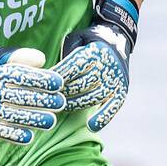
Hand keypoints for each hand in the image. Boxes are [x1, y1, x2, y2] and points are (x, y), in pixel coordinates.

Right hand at [0, 36, 64, 144]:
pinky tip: (29, 136)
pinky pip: (0, 131)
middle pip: (22, 97)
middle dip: (44, 101)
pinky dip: (14, 135)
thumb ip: (19, 56)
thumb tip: (43, 60)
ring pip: (14, 116)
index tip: (59, 83)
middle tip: (60, 103)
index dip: (43, 80)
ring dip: (34, 120)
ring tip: (50, 121)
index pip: (24, 77)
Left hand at [55, 0, 138, 131]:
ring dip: (75, 105)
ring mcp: (115, 80)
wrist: (116, 40)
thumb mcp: (76, 39)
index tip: (44, 84)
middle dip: (63, 93)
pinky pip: (112, 107)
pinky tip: (91, 126)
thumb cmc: (88, 43)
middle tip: (49, 98)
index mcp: (94, 52)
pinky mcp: (121, 90)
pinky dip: (103, 118)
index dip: (57, 77)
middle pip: (80, 85)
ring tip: (61, 107)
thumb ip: (65, 53)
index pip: (72, 68)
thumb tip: (49, 74)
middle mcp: (107, 66)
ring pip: (92, 98)